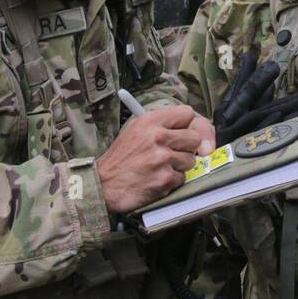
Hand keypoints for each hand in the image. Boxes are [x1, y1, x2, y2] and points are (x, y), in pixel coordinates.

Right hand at [98, 104, 215, 213]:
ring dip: (179, 166)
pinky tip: (157, 178)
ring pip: (191, 160)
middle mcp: (157, 137)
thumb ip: (161, 124)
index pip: (187, 113)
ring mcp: (162, 159)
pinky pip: (182, 178)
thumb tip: (190, 125)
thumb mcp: (135, 129)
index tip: (184, 131)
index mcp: (150, 121)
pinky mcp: (165, 179)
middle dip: (187, 147)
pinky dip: (172, 181)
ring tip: (160, 167)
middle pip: (194, 137)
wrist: (103, 185)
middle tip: (174, 152)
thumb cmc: (121, 158)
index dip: (188, 124)